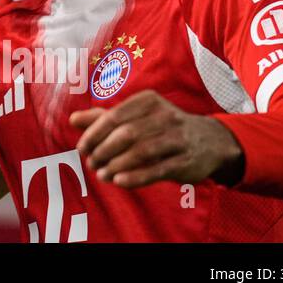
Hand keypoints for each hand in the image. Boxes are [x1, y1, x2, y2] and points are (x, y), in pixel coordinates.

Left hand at [70, 89, 243, 188]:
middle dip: (104, 150)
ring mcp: (177, 138)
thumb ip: (104, 117)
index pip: (114, 116)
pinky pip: (157, 169)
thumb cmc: (163, 126)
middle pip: (126, 133)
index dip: (94, 133)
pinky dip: (136, 176)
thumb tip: (72, 119)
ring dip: (117, 165)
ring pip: (141, 151)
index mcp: (148, 101)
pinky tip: (119, 181)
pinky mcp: (186, 160)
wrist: (211, 141)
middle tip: (91, 163)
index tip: (82, 148)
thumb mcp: (136, 116)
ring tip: (101, 174)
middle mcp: (164, 116)